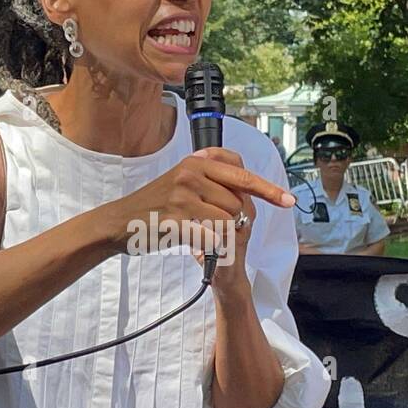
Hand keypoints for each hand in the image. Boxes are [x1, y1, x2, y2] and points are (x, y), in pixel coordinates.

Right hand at [106, 149, 292, 290]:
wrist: (119, 221)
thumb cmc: (154, 204)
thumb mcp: (181, 178)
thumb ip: (210, 175)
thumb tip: (244, 182)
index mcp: (196, 162)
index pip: (243, 174)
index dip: (269, 189)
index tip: (288, 201)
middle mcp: (191, 175)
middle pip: (237, 201)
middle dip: (234, 218)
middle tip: (212, 224)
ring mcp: (183, 198)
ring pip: (227, 219)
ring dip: (222, 233)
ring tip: (202, 233)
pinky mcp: (176, 221)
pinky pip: (211, 236)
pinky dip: (213, 245)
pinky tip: (202, 245)